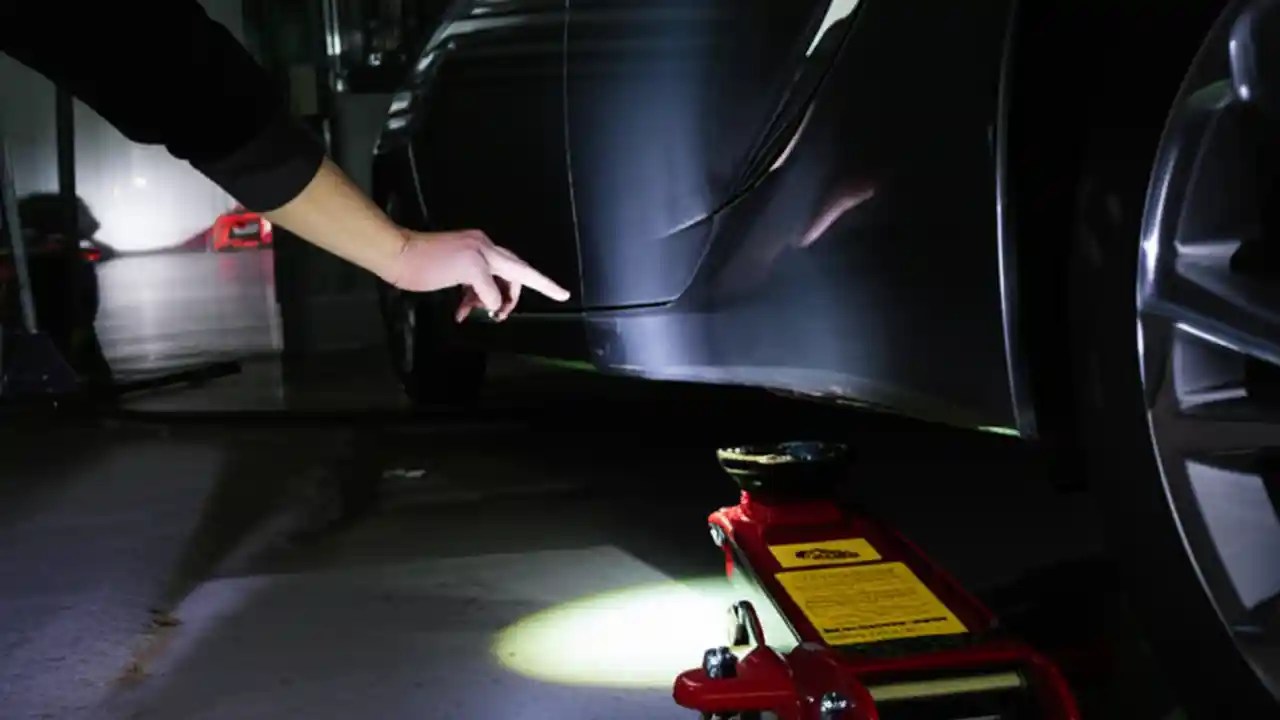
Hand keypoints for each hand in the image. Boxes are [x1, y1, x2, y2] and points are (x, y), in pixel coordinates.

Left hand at [388, 228, 569, 321]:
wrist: (397, 254)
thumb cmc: (429, 263)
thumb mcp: (465, 274)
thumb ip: (487, 289)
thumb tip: (494, 303)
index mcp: (489, 251)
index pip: (523, 271)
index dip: (545, 284)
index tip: (563, 294)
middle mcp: (484, 250)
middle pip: (511, 277)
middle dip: (510, 297)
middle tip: (500, 317)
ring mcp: (470, 255)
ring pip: (491, 282)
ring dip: (487, 301)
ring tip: (475, 315)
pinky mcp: (456, 263)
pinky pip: (475, 282)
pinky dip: (472, 298)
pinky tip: (461, 311)